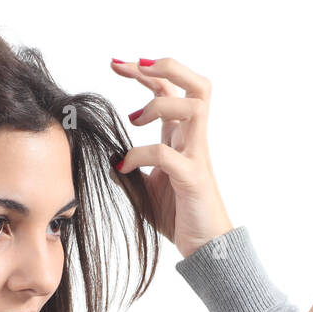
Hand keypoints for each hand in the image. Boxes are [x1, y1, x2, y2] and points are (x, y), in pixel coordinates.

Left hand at [109, 57, 233, 257]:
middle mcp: (193, 140)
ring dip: (160, 104)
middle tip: (133, 65)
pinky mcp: (193, 179)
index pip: (169, 90)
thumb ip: (131, 167)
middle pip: (196, 85)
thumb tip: (106, 155)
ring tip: (134, 120)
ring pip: (194, 106)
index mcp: (181, 137)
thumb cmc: (179, 215)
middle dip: (166, 67)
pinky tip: (122, 166)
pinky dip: (139, 154)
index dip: (145, 72)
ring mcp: (197, 156)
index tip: (116, 64)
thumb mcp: (146, 186)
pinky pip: (167, 155)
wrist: (205, 248)